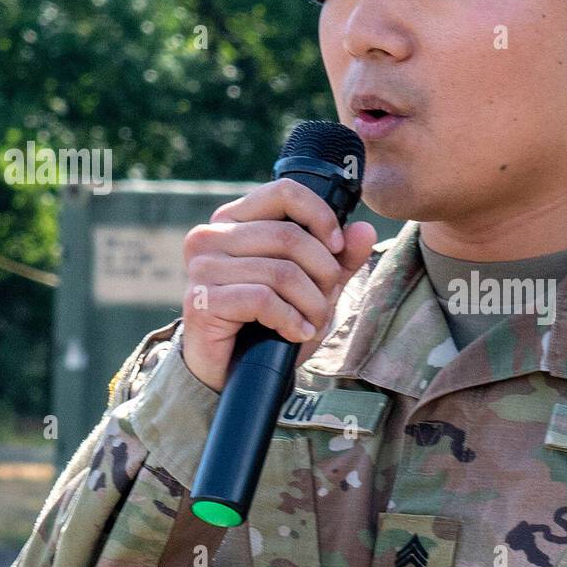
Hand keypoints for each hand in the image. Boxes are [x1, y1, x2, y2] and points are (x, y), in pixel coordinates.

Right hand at [180, 178, 377, 391]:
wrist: (230, 374)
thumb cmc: (268, 324)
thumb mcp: (312, 288)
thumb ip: (338, 258)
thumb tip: (365, 230)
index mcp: (234, 220)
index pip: (284, 192)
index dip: (320, 217)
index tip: (337, 248)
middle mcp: (211, 236)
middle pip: (289, 236)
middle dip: (322, 273)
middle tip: (326, 301)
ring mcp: (202, 267)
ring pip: (282, 272)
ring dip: (312, 304)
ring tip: (314, 323)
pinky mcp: (201, 300)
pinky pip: (263, 299)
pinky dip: (291, 320)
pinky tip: (296, 333)